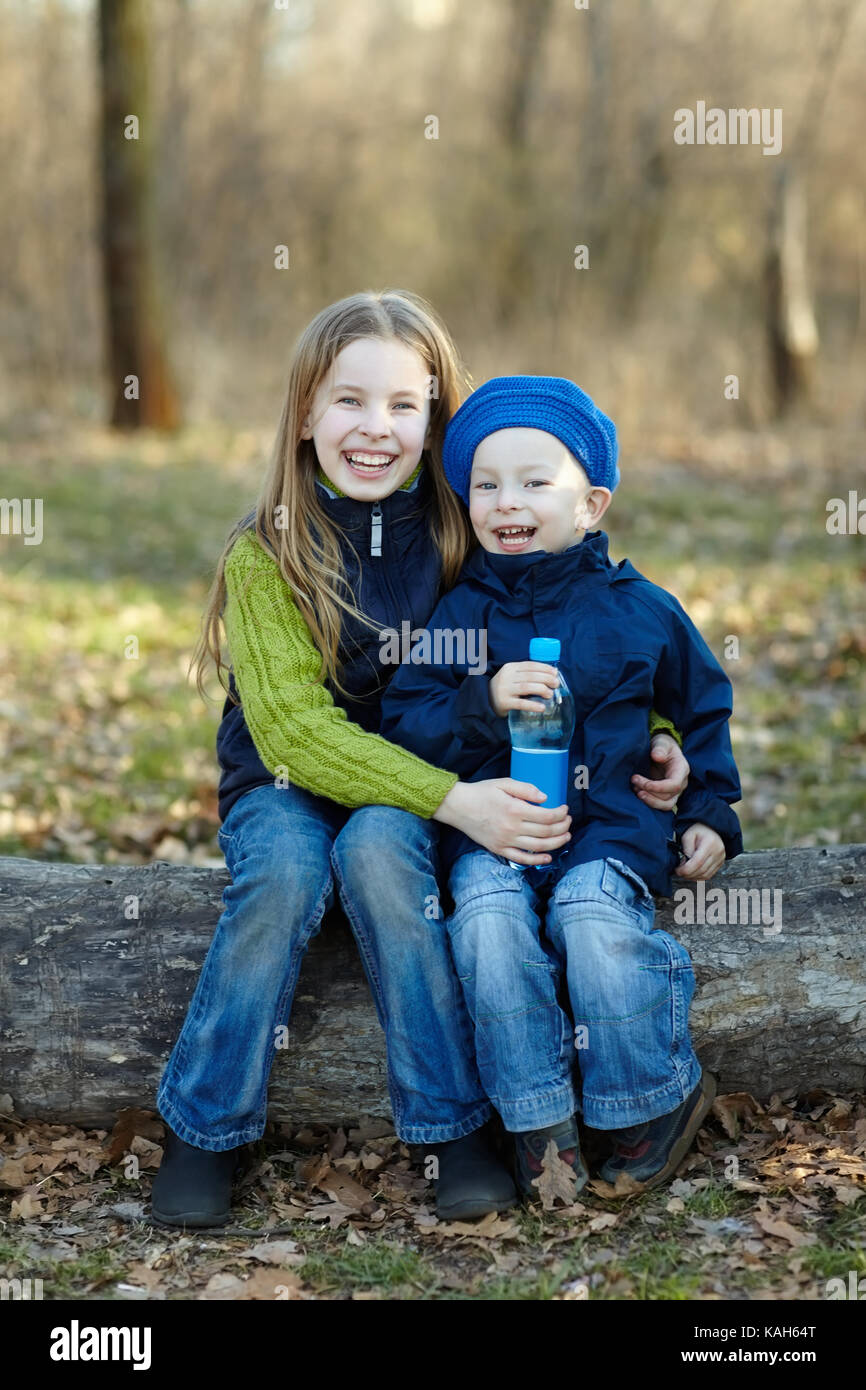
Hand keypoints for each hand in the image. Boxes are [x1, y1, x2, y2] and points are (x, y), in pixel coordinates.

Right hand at [432, 778, 571, 865]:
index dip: (560, 814)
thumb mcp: (504, 783)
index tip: (565, 809)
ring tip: (566, 837)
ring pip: (539, 847)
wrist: (458, 806)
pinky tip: (548, 857)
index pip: (547, 816)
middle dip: (563, 827)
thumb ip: (526, 789)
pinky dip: (537, 860)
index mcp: (515, 809)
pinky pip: (522, 859)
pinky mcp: (499, 849)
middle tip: (568, 822)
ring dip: (556, 843)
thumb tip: (545, 798)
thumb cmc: (481, 792)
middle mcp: (512, 828)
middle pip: (546, 832)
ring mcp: (506, 841)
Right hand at [489, 662, 558, 718]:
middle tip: (556, 684)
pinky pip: (521, 704)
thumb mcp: (513, 676)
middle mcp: (506, 677)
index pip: (530, 665)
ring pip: (526, 687)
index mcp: (510, 668)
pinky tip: (542, 707)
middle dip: (546, 679)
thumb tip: (552, 674)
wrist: (486, 699)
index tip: (555, 673)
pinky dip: (533, 705)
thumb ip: (528, 674)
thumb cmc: (506, 687)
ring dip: (542, 689)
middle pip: (530, 676)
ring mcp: (504, 690)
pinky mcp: (504, 703)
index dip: (544, 668)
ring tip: (550, 694)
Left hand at [631, 732, 689, 810]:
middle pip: (668, 797)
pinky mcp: (665, 795)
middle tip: (634, 781)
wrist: (662, 751)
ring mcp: (674, 791)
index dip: (659, 787)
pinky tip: (637, 792)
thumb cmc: (662, 745)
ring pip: (665, 805)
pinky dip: (648, 801)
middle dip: (650, 793)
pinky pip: (659, 804)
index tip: (644, 784)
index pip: (675, 784)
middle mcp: (680, 783)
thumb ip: (660, 748)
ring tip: (636, 790)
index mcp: (681, 769)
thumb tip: (657, 756)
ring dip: (649, 801)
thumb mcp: (662, 742)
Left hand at [675, 823, 724, 879]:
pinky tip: (692, 874)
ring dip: (693, 877)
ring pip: (706, 875)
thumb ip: (686, 849)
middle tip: (678, 872)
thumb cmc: (698, 830)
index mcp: (710, 843)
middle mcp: (718, 852)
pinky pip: (709, 875)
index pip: (698, 862)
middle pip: (702, 870)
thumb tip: (684, 864)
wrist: (711, 828)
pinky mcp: (720, 863)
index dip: (686, 869)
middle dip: (688, 874)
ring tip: (684, 873)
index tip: (677, 870)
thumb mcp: (688, 835)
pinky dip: (699, 877)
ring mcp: (721, 858)